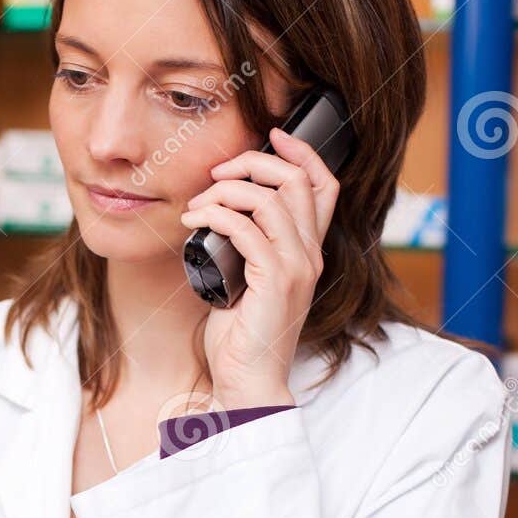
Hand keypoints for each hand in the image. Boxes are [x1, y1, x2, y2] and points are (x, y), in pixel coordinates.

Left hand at [180, 125, 340, 402]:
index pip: (323, 186)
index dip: (301, 153)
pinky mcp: (275, 280)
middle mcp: (310, 254)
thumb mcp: (247, 280)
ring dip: (226, 192)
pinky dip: (216, 216)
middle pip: (296, 181)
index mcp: (307, 251)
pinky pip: (247, 229)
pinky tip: (194, 222)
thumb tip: (216, 214)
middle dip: (252, 164)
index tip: (271, 137)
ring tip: (197, 205)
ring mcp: (296, 267)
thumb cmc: (242, 335)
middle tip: (216, 174)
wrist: (248, 380)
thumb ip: (246, 248)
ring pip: (270, 200)